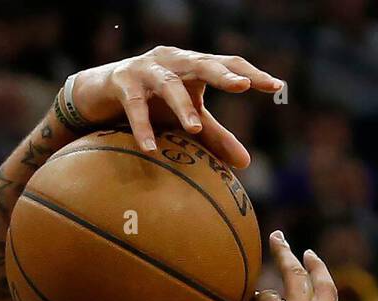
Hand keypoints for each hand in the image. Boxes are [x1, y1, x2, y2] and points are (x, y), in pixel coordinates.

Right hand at [69, 46, 282, 166]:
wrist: (100, 91)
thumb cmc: (152, 102)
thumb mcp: (186, 119)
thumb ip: (215, 136)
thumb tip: (247, 163)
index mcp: (194, 65)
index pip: (228, 64)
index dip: (252, 74)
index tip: (277, 86)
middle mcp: (174, 61)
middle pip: (203, 64)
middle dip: (223, 74)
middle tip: (243, 86)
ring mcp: (147, 69)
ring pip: (169, 84)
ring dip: (182, 106)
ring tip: (195, 128)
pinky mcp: (122, 83)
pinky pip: (134, 107)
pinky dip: (143, 128)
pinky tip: (151, 149)